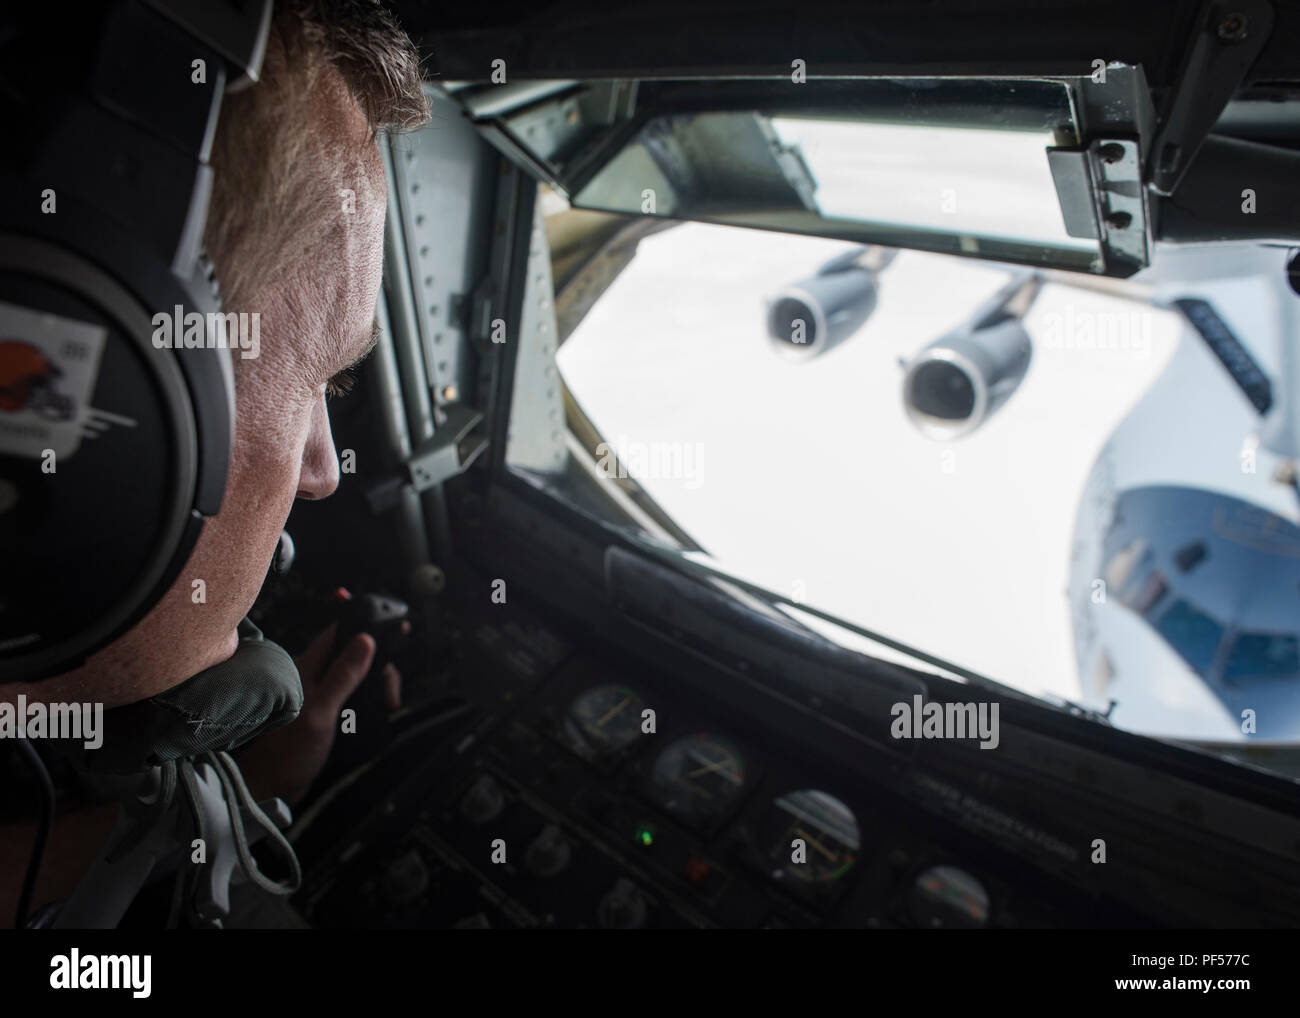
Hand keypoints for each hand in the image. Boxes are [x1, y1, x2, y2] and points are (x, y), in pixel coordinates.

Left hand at [235, 623, 401, 806]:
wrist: (274, 787)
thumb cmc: (288, 752)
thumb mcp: (321, 711)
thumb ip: (342, 675)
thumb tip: (366, 639)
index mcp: (307, 667)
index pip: (339, 632)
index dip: (364, 624)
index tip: (393, 625)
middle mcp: (315, 676)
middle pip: (356, 654)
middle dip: (380, 666)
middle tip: (390, 693)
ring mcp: (323, 694)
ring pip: (360, 676)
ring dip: (378, 686)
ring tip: (389, 705)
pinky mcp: (330, 713)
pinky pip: (357, 697)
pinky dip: (372, 702)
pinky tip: (380, 713)